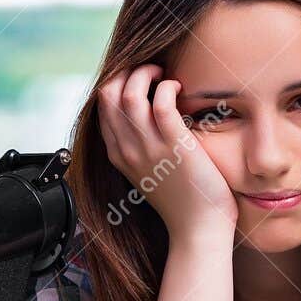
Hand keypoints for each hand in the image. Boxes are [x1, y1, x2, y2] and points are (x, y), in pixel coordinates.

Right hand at [97, 63, 236, 239]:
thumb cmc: (184, 198)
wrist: (198, 229)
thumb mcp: (150, 170)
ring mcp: (149, 148)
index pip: (101, 106)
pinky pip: (160, 103)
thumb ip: (142, 146)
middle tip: (152, 71)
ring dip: (146, 74)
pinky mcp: (174, 146)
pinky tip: (179, 89)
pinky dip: (167, 86)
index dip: (117, 82)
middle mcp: (127, 149)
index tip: (139, 78)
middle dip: (127, 71)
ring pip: (129, 93)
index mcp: (118, 154)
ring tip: (165, 76)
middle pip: (107, 93)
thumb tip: (147, 117)